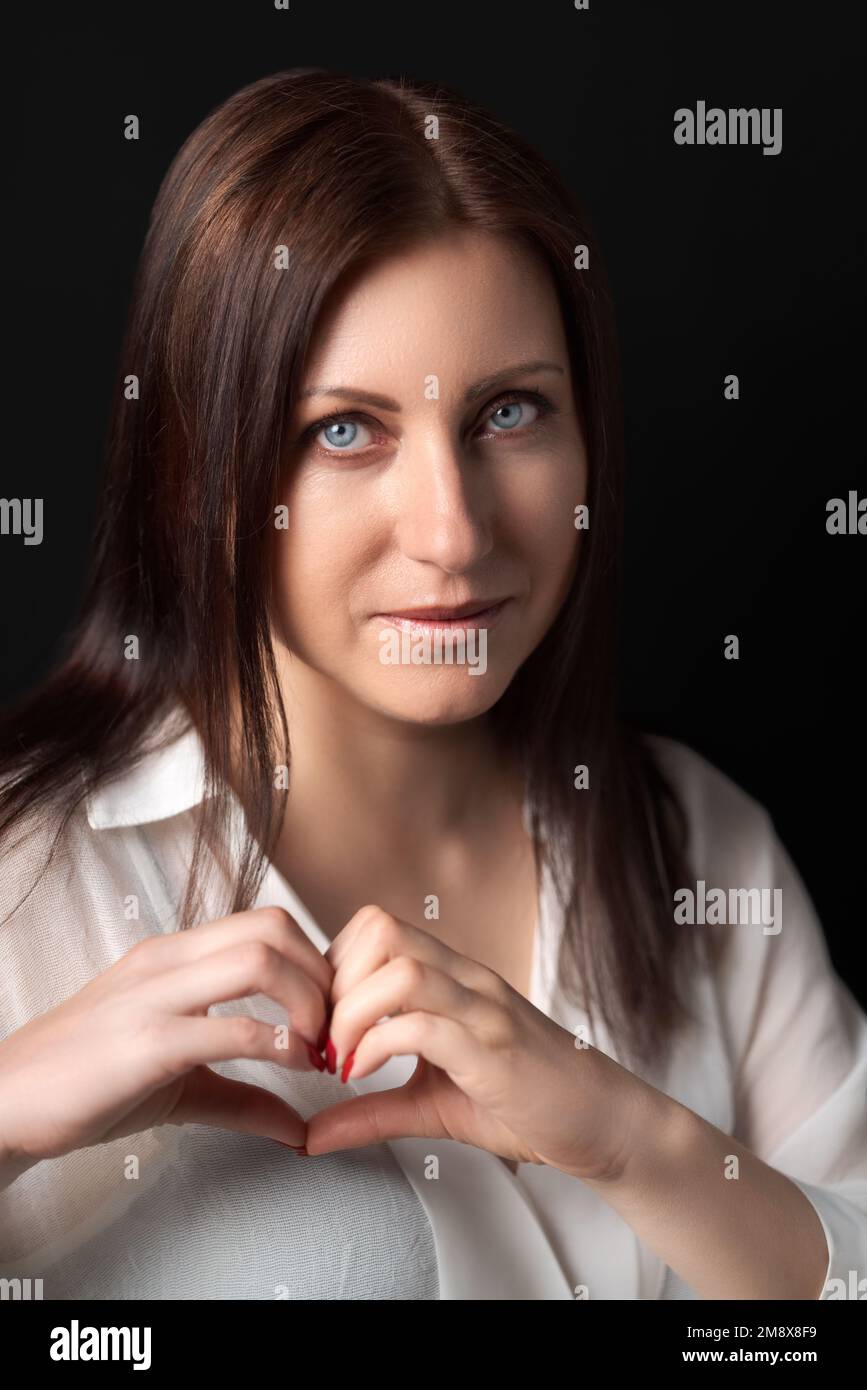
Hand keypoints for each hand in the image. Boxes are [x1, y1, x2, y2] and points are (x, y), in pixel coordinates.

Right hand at [0, 906, 331, 1181]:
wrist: (7, 1103)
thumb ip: (244, 1097)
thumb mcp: (180, 1083)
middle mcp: (167, 961)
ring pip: (260, 959)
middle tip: (334, 1028)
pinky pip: (230, 1028)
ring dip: (308, 1003)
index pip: (267, 923)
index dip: (315, 964)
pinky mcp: (145, 1042)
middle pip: (274, 927)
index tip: (331, 1013)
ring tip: (315, 1048)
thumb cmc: (86, 1083)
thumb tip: (299, 1128)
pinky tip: (289, 1068)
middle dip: (322, 976)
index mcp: (174, 956)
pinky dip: (278, 1046)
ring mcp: (155, 995)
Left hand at [305, 905, 643, 1180]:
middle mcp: (467, 980)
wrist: (603, 1124)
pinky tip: (363, 1076)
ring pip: (400, 969)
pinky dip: (378, 1046)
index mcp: (453, 978)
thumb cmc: (527, 1105)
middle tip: (325, 1037)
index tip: (322, 1019)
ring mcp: (484, 1009)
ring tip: (343, 1057)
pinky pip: (424, 1024)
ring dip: (353, 1012)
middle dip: (335, 981)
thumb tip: (308, 1134)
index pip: (376, 925)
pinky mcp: (495, 1049)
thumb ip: (371, 1111)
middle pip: (380, 929)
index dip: (334, 964)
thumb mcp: (431, 1105)